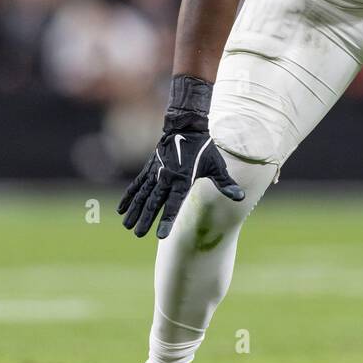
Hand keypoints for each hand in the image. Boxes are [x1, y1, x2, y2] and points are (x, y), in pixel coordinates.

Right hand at [118, 128, 244, 239]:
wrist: (186, 127)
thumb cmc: (204, 149)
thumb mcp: (217, 166)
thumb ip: (226, 184)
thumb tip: (241, 197)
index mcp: (183, 180)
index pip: (174, 205)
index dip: (167, 220)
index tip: (160, 235)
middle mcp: (167, 178)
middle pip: (154, 203)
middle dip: (146, 219)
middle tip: (138, 234)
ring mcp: (156, 173)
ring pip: (143, 195)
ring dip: (135, 211)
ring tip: (127, 226)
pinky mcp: (150, 168)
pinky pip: (137, 185)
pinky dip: (129, 197)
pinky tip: (122, 209)